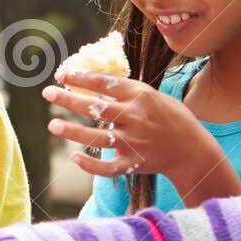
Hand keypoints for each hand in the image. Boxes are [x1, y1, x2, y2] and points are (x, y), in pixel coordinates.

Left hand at [43, 72, 225, 189]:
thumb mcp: (154, 97)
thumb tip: (96, 82)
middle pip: (95, 107)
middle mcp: (135, 117)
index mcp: (141, 96)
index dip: (80, 77)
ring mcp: (134, 141)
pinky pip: (107, 166)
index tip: (61, 74)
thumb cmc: (171, 119)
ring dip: (71, 131)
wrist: (193, 151)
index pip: (104, 83)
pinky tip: (74, 157)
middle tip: (47, 93)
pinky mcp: (133, 162)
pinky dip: (89, 164)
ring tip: (52, 124)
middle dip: (68, 99)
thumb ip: (128, 92)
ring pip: (96, 137)